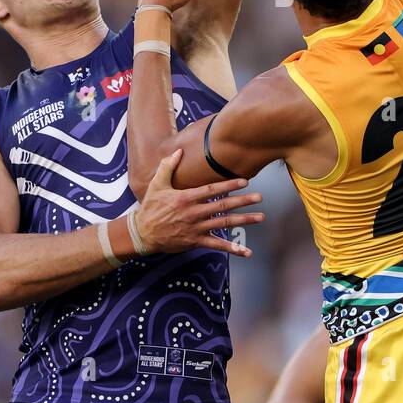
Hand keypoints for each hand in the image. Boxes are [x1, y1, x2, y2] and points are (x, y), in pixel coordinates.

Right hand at [133, 149, 262, 256]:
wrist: (142, 234)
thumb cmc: (151, 207)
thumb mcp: (157, 185)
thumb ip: (168, 166)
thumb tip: (178, 150)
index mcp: (186, 198)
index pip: (211, 189)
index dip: (229, 185)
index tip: (244, 181)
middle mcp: (194, 213)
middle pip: (223, 206)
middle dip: (243, 201)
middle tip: (259, 197)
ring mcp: (196, 228)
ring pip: (224, 224)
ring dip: (244, 220)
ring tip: (260, 217)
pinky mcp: (196, 241)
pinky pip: (217, 245)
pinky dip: (232, 249)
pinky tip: (246, 251)